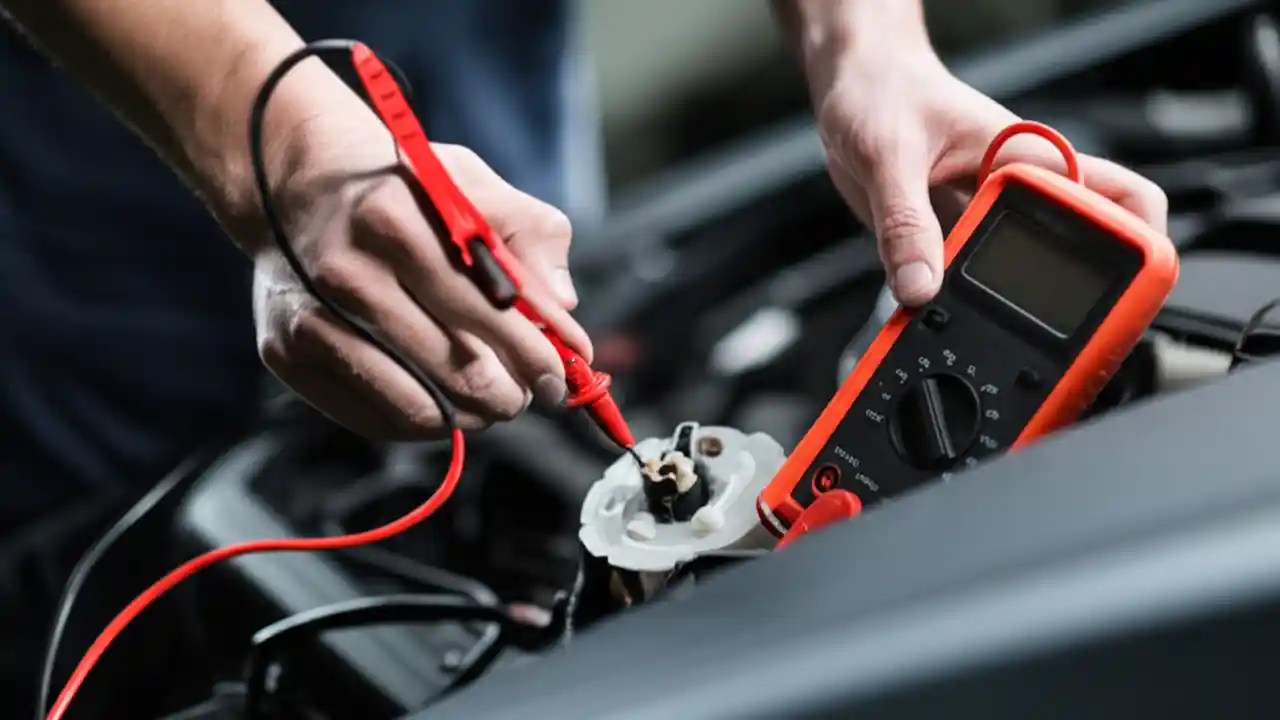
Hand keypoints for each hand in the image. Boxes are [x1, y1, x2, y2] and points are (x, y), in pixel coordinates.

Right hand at [236, 79, 588, 439]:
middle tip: (529, 394)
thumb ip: (529, 236)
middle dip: (510, 394)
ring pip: (419, 406)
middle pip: (457, 368)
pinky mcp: (287, 354)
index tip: (562, 376)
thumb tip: (565, 308)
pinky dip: (424, 423)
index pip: (487, 309)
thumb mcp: (470, 182)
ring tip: (493, 401)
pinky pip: (375, 418)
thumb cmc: (400, 187)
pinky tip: (445, 404)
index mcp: (394, 219)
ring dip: (472, 415)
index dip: (536, 353)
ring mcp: (310, 318)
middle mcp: (346, 272)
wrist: (294, 183)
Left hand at [800, 21, 1167, 305]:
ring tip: (978, 332)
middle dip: (1066, 302)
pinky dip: (949, 304)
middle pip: (1076, 256)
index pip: (1120, 199)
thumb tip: (920, 287)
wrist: (851, 87)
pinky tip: (932, 319)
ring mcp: (985, 220)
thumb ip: (905, 222)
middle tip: (1045, 339)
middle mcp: (1017, 193)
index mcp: (1030, 159)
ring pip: (1014, 280)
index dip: (1142, 244)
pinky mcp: (947, 239)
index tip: (1133, 292)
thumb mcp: (890, 154)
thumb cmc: (884, 92)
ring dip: (1001, 310)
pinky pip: (960, 282)